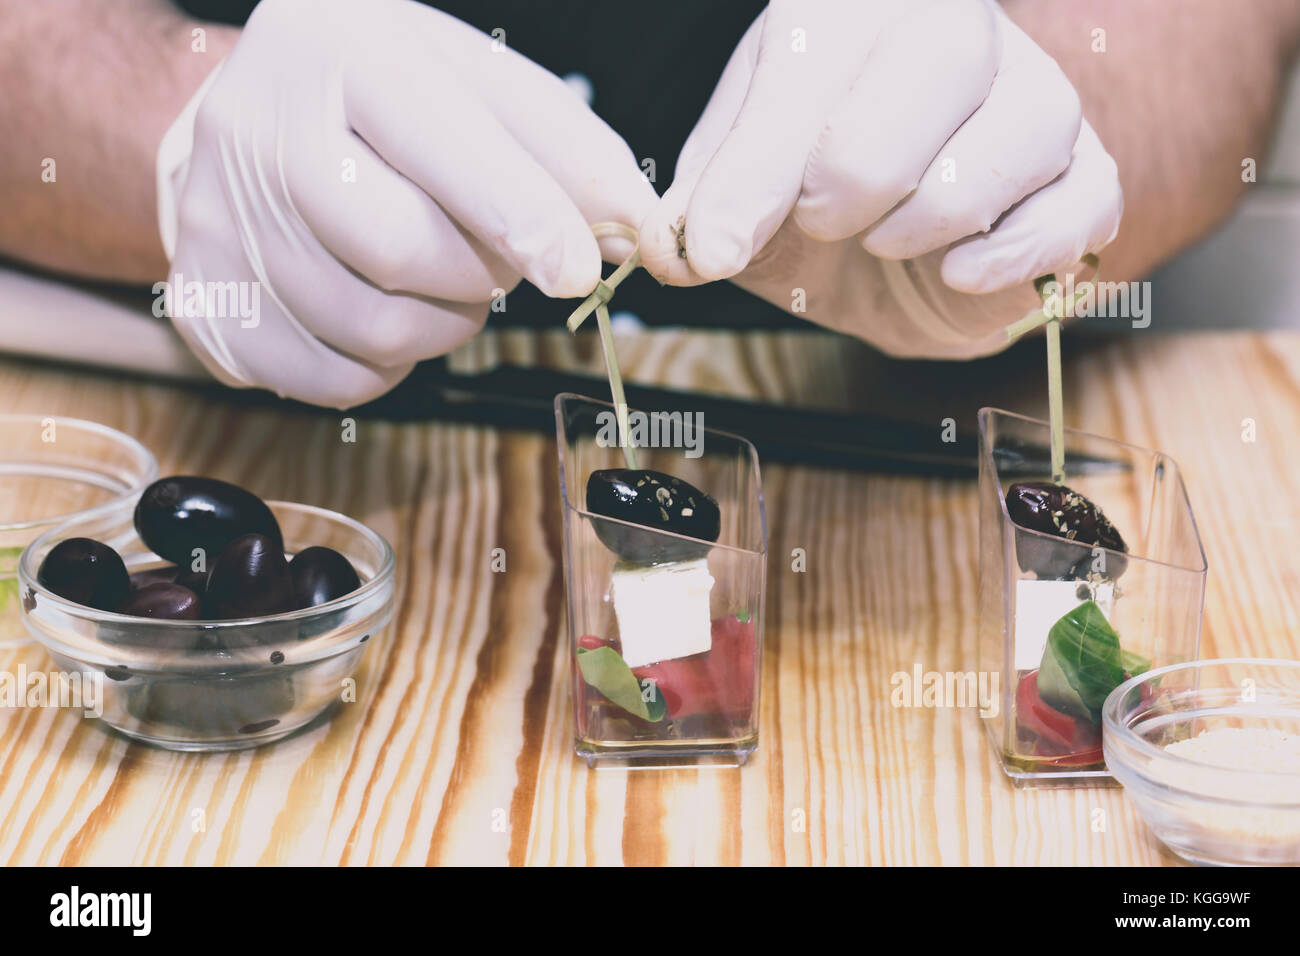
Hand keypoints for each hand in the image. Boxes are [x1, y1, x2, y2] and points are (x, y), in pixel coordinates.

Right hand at [158, 0, 653, 406]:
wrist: (254, 119)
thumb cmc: (385, 102)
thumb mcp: (475, 86)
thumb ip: (564, 150)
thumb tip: (635, 229)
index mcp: (340, 49)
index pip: (444, 150)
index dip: (523, 218)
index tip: (576, 269)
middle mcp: (259, 128)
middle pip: (402, 252)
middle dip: (478, 277)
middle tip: (489, 261)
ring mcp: (219, 220)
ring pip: (372, 328)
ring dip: (441, 325)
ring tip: (439, 281)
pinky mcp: (206, 300)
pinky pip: (332, 379)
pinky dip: (386, 365)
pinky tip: (385, 310)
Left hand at [639, 0, 1122, 358]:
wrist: (875, 252)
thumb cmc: (803, 196)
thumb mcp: (736, 191)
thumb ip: (710, 206)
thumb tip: (688, 250)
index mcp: (856, 8)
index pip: (822, 45)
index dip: (764, 160)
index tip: (718, 248)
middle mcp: (959, 26)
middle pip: (944, 59)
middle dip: (858, 173)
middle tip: (820, 221)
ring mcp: (1034, 94)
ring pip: (1025, 127)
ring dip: (934, 211)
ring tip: (882, 241)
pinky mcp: (1083, 170)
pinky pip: (1085, 199)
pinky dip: (1018, 250)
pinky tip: (959, 271)